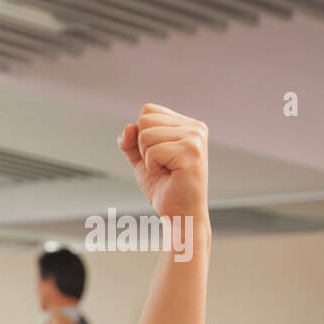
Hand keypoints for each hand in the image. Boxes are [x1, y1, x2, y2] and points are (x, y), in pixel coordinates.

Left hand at [117, 103, 208, 219]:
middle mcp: (195, 127)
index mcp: (186, 124)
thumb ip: (131, 142)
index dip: (140, 135)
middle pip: (145, 119)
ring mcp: (195, 137)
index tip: (156, 155)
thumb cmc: (164, 187)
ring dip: (147, 158)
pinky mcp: (191, 151)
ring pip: (146, 134)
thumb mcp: (141, 160)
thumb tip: (128, 127)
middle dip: (142, 146)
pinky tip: (169, 174)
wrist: (180, 212)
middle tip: (161, 165)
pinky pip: (152, 151)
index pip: (148, 111)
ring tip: (165, 169)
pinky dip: (152, 167)